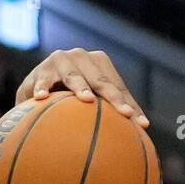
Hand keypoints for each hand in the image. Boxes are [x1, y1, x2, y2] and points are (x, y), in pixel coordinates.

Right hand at [16, 48, 148, 126]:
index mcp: (99, 62)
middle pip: (100, 80)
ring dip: (80, 86)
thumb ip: (116, 108)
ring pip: (73, 76)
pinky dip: (42, 88)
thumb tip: (144, 127)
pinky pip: (42, 81)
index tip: (141, 124)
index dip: (130, 104)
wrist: (39, 88)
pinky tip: (42, 98)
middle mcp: (82, 57)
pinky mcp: (40, 71)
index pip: (118, 86)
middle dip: (113, 96)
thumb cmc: (73, 96)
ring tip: (87, 99)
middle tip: (124, 113)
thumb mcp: (95, 98)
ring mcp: (60, 60)